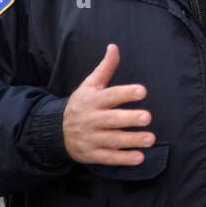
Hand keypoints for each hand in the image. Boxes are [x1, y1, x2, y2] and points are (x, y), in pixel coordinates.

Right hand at [62, 44, 153, 164]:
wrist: (54, 131)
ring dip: (132, 141)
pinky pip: (108, 158)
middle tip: (148, 117)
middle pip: (111, 119)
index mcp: (91, 100)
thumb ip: (105, 68)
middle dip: (129, 118)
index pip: (110, 95)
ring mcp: (90, 138)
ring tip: (151, 139)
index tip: (142, 90)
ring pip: (112, 140)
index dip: (126, 93)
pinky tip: (139, 157)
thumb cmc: (81, 104)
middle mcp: (90, 119)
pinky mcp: (91, 155)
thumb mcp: (90, 85)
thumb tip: (114, 46)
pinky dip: (123, 159)